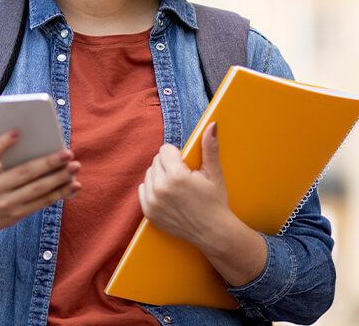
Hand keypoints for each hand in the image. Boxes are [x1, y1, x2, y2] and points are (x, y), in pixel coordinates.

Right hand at [0, 130, 81, 260]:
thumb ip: (2, 156)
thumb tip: (36, 143)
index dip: (2, 144)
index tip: (17, 132)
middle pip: (24, 173)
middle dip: (48, 163)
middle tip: (67, 153)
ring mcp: (5, 204)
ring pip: (37, 189)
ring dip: (60, 178)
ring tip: (75, 167)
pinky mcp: (17, 214)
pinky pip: (42, 202)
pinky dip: (60, 193)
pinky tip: (73, 185)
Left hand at [137, 121, 267, 285]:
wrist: (213, 232)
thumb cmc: (215, 202)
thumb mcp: (214, 173)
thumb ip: (209, 147)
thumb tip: (212, 124)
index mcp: (176, 176)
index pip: (165, 149)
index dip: (178, 155)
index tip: (187, 166)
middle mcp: (161, 188)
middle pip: (156, 160)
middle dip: (169, 164)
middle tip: (184, 178)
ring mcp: (152, 202)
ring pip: (150, 173)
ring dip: (160, 176)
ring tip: (177, 187)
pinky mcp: (148, 212)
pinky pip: (143, 189)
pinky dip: (153, 189)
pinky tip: (168, 195)